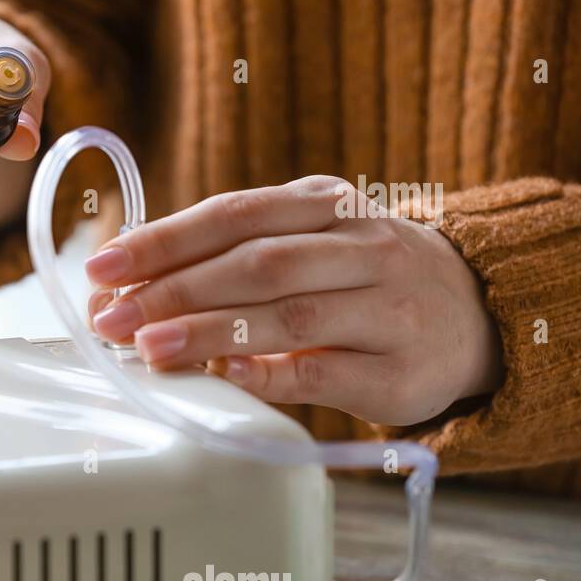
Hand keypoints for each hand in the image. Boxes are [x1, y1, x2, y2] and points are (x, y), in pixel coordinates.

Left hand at [85, 176, 504, 426]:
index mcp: (326, 205)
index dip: (163, 241)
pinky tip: (223, 375)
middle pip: (255, 263)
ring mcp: (386, 307)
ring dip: (209, 331)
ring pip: (288, 314)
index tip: (104, 266)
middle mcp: (362, 247)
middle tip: (113, 317)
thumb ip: (231, 256)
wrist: (477, 316)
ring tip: (149, 348)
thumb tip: (129, 286)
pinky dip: (268, 374)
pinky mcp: (396, 371)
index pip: (233, 215)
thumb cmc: (362, 280)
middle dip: (174, 290)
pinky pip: (323, 370)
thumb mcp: (308, 243)